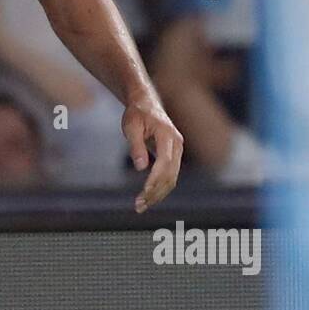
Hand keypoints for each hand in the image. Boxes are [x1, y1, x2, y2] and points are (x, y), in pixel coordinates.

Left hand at [122, 94, 182, 212]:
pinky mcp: (174, 156)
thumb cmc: (136, 114)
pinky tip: (148, 197)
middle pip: (170, 174)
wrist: (146, 103)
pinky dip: (160, 188)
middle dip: (155, 192)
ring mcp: (178, 150)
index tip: (144, 192)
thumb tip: (141, 167)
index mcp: (167, 135)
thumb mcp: (131, 126)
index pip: (165, 162)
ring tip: (141, 206)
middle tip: (138, 205)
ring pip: (172, 178)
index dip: (155, 179)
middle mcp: (177, 144)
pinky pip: (170, 176)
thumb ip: (136, 146)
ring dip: (158, 194)